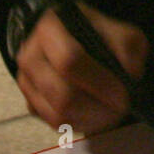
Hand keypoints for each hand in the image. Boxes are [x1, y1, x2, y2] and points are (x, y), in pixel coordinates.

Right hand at [16, 2, 148, 136]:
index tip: (123, 95)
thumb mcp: (122, 33)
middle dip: (96, 109)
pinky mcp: (30, 102)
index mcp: (51, 28)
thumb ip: (127, 50)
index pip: (70, 61)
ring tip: (112, 114)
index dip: (99, 82)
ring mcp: (26, 82)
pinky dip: (78, 124)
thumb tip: (127, 75)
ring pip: (57, 115)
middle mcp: (30, 55)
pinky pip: (54, 123)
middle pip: (62, 95)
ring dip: (90, 120)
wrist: (75, 40)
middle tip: (120, 109)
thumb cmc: (101, 35)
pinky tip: (96, 115)